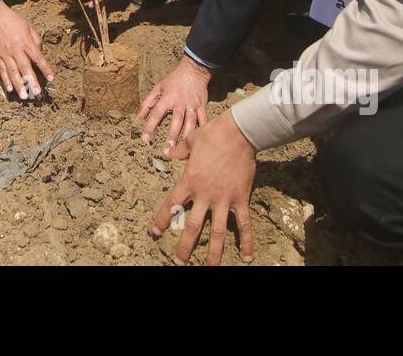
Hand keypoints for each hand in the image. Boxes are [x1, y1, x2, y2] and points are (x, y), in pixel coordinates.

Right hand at [0, 1, 53, 99]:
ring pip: (13, 72)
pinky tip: (10, 89)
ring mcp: (5, 54)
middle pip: (25, 68)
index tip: (51, 79)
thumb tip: (40, 53)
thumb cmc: (14, 21)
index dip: (45, 68)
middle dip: (31, 81)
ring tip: (24, 96)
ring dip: (19, 85)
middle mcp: (16, 50)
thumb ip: (36, 40)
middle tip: (37, 93)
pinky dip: (6, 80)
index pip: (38, 58)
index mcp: (26, 42)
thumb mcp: (29, 27)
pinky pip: (2, 70)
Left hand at [140, 55, 211, 152]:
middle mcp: (180, 102)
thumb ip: (148, 102)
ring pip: (191, 121)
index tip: (145, 138)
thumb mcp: (158, 88)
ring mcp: (192, 104)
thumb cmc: (173, 80)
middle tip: (169, 146)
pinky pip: (203, 118)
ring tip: (184, 146)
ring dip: (187, 133)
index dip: (150, 126)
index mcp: (167, 98)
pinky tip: (201, 138)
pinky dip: (203, 128)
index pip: (156, 113)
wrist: (193, 71)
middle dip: (173, 133)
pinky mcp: (202, 105)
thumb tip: (139, 117)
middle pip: (176, 119)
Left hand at [151, 111, 256, 265]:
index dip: (161, 220)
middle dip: (184, 246)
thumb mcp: (191, 141)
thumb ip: (180, 151)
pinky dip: (246, 241)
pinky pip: (243, 225)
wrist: (238, 133)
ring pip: (217, 232)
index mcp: (189, 181)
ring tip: (209, 268)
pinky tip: (247, 257)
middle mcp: (204, 194)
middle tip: (178, 262)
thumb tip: (170, 153)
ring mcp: (223, 199)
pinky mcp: (240, 200)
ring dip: (214, 253)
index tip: (155, 232)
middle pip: (192, 227)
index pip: (171, 205)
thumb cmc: (213, 134)